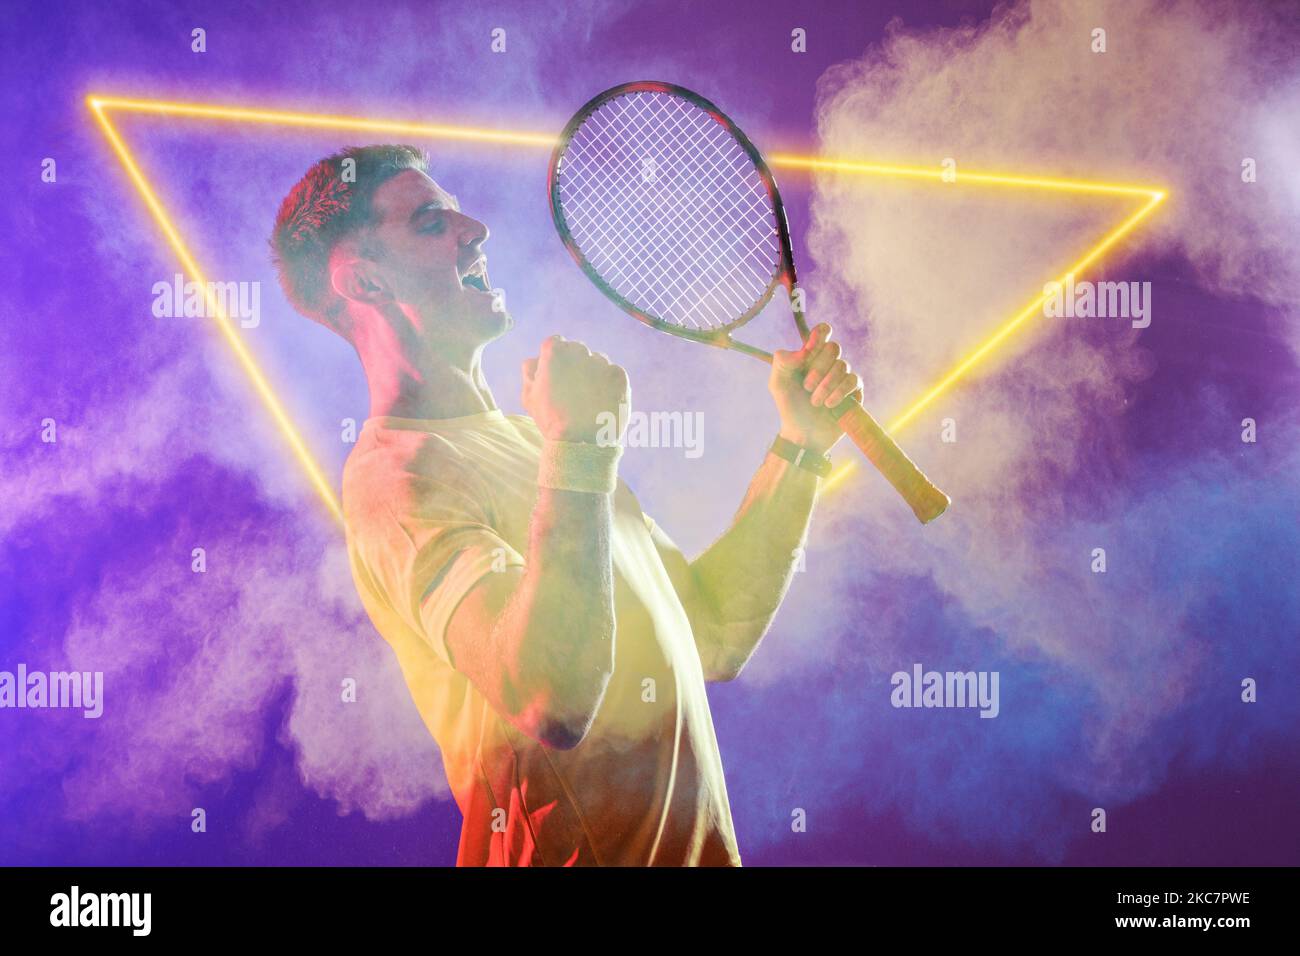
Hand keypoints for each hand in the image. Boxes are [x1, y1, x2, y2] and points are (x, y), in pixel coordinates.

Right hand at [522, 335, 629, 442]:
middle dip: (574, 365)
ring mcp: (601, 362)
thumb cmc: (551, 420)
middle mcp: (579, 351)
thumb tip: (536, 360)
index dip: (555, 360)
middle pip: (577, 350)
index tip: (557, 376)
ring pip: (597, 361)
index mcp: (554, 352)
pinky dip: (609, 384)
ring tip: (589, 398)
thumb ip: (530, 372)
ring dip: (593, 373)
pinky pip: (614, 373)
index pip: (555, 343)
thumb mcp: (529, 396)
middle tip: (573, 390)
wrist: (581, 443)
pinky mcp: (619, 375)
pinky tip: (602, 400)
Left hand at [769, 322, 862, 455]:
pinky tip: (829, 404)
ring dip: (826, 385)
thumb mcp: (778, 383)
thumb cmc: (790, 408)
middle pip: (833, 348)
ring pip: (842, 366)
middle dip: (818, 368)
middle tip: (806, 387)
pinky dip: (839, 392)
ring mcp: (843, 376)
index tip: (808, 352)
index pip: (823, 331)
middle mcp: (829, 363)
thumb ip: (783, 361)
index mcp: (811, 356)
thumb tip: (804, 351)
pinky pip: (854, 380)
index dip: (820, 335)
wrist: (803, 434)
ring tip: (815, 402)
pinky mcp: (855, 391)